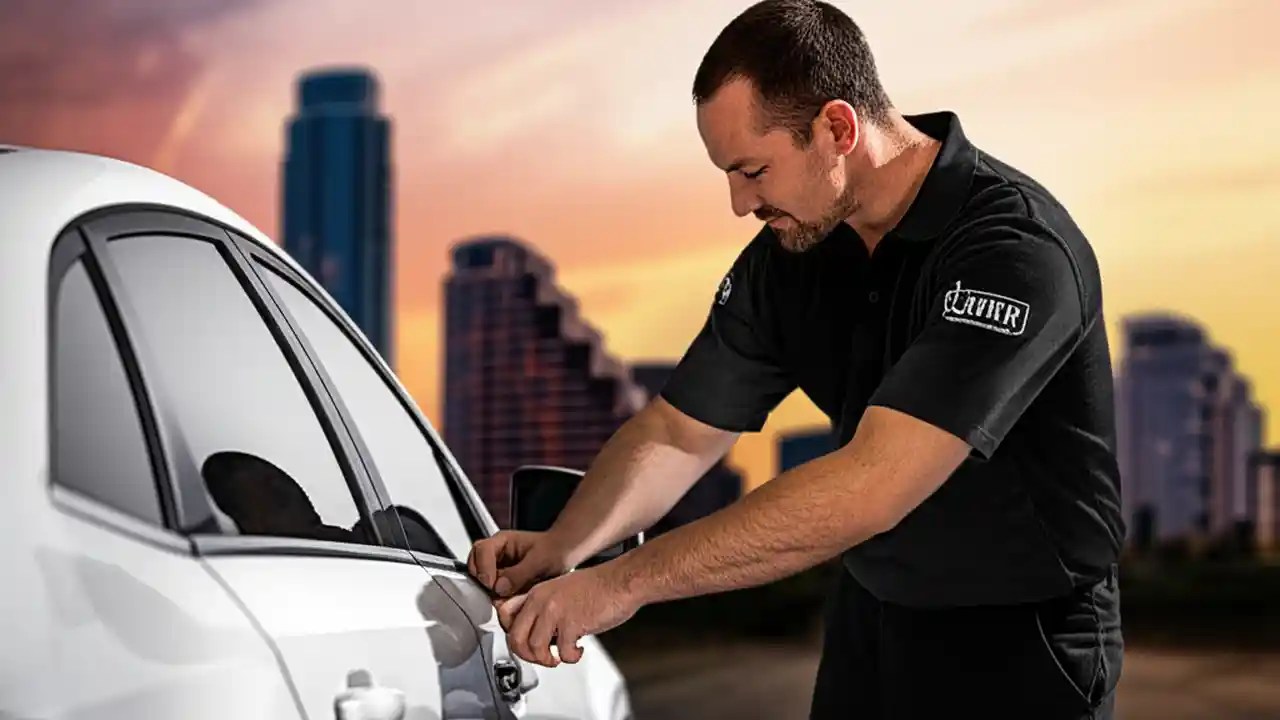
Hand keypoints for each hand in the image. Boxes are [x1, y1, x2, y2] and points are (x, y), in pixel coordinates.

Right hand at [467, 530, 571, 598]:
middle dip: (482, 580)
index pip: (481, 550)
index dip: (483, 567)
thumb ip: (519, 573)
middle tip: (495, 591)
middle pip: (474, 564)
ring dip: (489, 591)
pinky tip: (510, 600)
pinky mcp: (502, 583)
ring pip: (480, 580)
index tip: (491, 582)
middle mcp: (496, 554)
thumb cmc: (554, 550)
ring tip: (504, 596)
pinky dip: (497, 598)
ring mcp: (497, 569)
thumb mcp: (540, 560)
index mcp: (502, 541)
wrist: (565, 556)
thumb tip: (499, 587)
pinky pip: (492, 592)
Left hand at [496, 565, 638, 667]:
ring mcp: (555, 612)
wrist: (621, 581)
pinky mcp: (572, 624)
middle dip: (526, 655)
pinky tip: (578, 650)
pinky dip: (571, 657)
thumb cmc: (598, 586)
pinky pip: (562, 652)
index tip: (524, 643)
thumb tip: (535, 630)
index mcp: (537, 592)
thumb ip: (544, 606)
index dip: (512, 634)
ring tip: (559, 658)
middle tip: (540, 658)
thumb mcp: (561, 589)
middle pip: (515, 637)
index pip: (506, 615)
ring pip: (534, 648)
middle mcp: (542, 601)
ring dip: (546, 660)